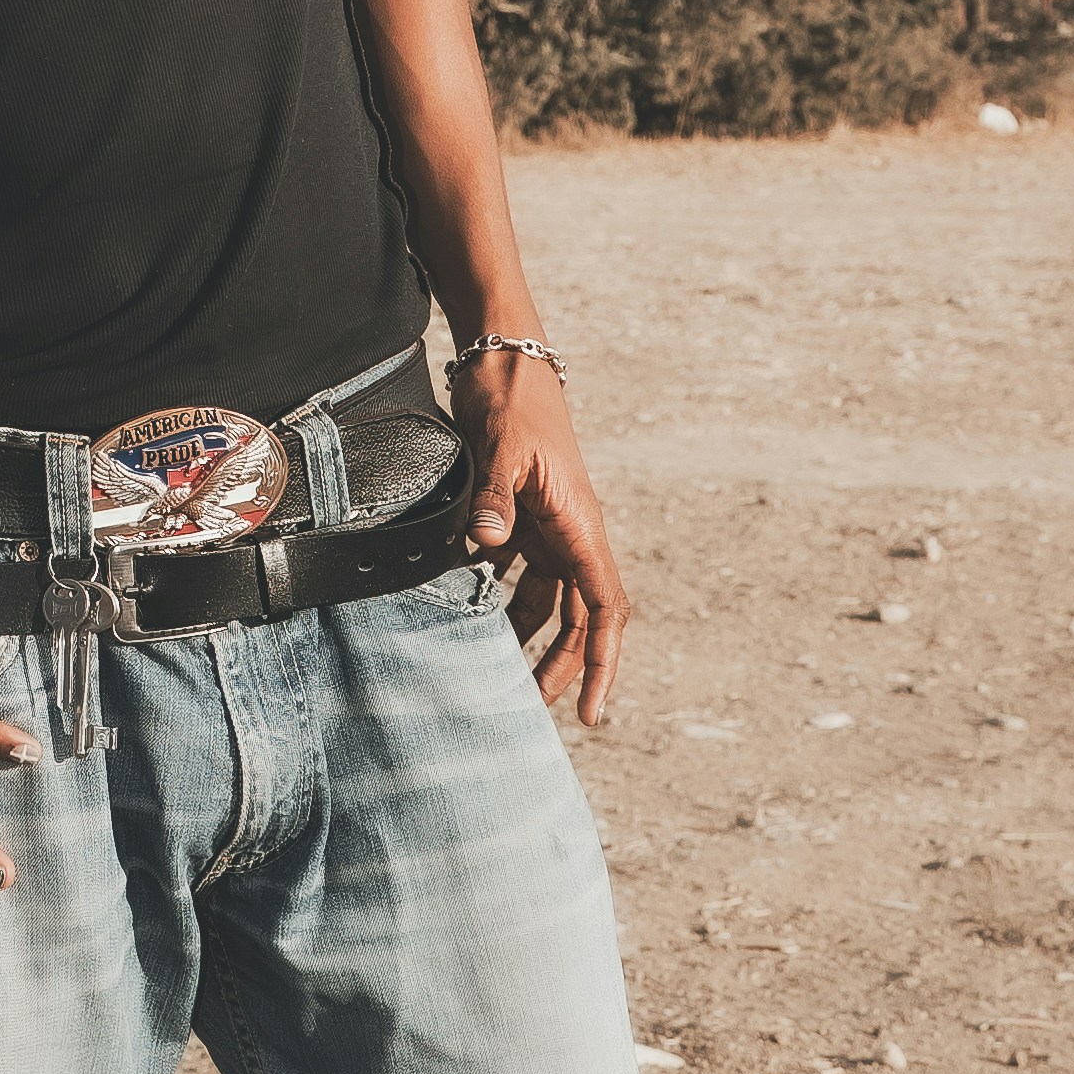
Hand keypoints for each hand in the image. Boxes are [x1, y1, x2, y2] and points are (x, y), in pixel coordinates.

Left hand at [462, 346, 630, 728]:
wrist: (505, 363)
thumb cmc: (513, 403)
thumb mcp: (502, 449)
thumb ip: (494, 498)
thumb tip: (485, 545)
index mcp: (581, 526)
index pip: (604, 609)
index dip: (601, 662)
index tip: (590, 710)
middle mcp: (571, 534)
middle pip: (577, 618)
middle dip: (561, 664)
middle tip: (530, 706)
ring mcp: (547, 527)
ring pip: (547, 601)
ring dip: (527, 637)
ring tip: (499, 675)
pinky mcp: (522, 517)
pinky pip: (517, 573)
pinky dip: (498, 600)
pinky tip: (469, 620)